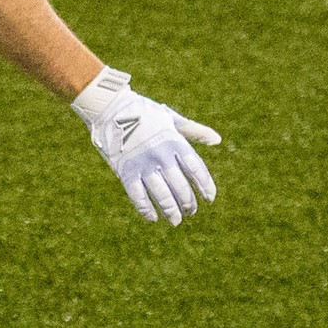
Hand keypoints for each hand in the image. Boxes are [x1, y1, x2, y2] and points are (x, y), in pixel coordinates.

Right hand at [73, 67, 219, 224]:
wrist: (109, 108)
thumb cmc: (143, 113)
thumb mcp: (170, 118)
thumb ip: (194, 131)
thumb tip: (217, 140)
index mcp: (174, 141)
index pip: (196, 169)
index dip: (205, 186)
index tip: (209, 198)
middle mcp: (161, 155)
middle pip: (181, 186)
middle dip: (188, 203)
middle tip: (191, 211)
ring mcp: (142, 164)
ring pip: (162, 195)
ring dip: (171, 211)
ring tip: (175, 220)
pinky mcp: (125, 171)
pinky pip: (138, 196)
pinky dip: (146, 209)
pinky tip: (153, 218)